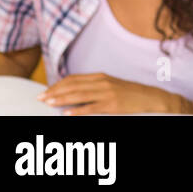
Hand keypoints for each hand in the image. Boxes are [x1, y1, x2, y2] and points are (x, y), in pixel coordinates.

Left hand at [39, 73, 181, 114]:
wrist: (152, 98)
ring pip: (79, 95)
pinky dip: (78, 111)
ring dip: (61, 99)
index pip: (74, 79)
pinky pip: (91, 108)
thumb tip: (74, 93)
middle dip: (54, 92)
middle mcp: (103, 82)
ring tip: (47, 103)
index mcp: (101, 77)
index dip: (58, 85)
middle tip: (39, 98)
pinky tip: (67, 114)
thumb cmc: (131, 95)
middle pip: (73, 85)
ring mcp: (108, 93)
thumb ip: (94, 88)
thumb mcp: (112, 86)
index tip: (45, 91)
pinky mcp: (113, 105)